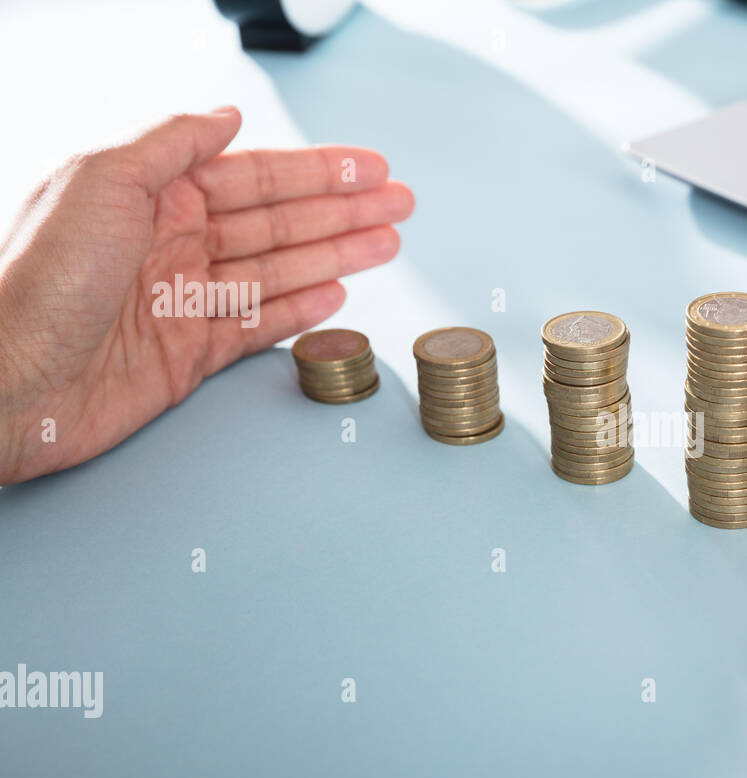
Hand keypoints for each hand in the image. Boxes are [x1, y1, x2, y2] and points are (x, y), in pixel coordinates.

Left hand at [0, 107, 413, 483]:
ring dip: (338, 255)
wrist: (7, 381)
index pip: (254, 175)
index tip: (370, 167)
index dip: (319, 170)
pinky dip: (302, 310)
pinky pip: (260, 324)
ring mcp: (185, 299)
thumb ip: (172, 145)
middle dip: (343, 210)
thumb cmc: (36, 279)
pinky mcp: (191, 355)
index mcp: (150, 194)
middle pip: (279, 221)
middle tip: (399, 204)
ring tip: (388, 244)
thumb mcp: (102, 181)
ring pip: (280, 270)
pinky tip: (339, 292)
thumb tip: (227, 118)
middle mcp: (171, 243)